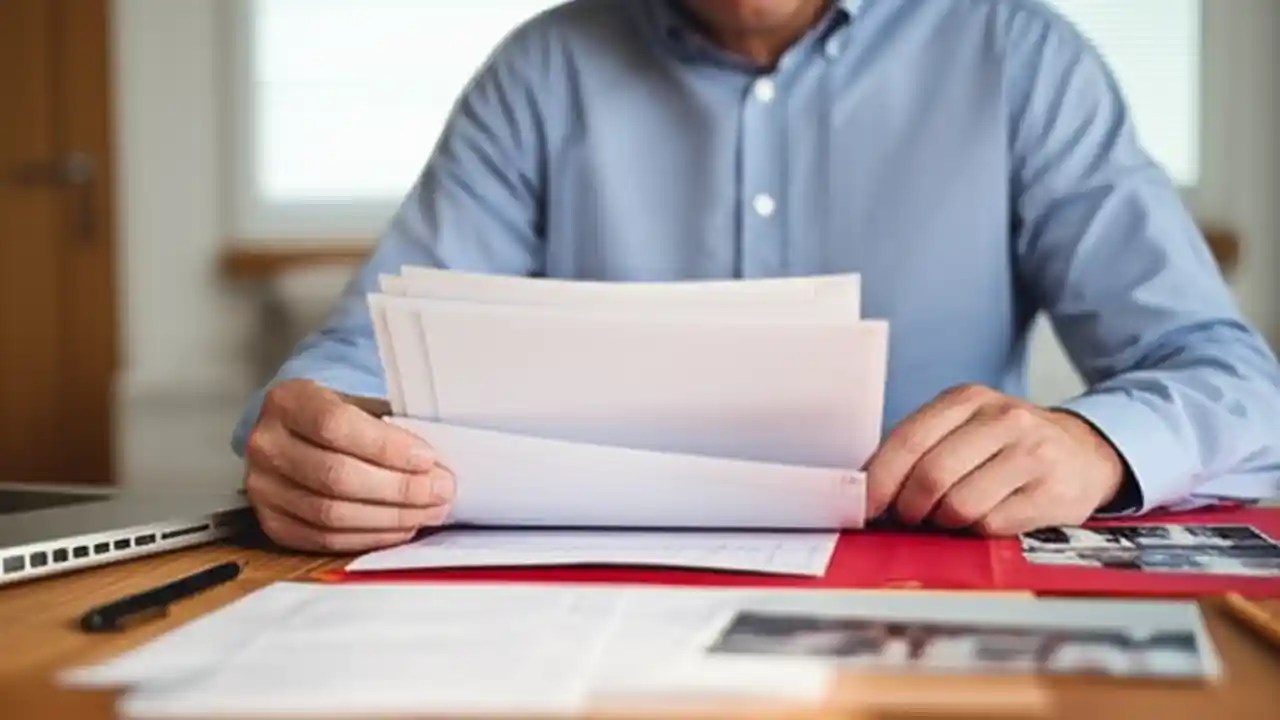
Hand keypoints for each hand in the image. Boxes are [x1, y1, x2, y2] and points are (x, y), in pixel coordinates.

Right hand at [243, 379, 454, 552]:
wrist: (296, 432)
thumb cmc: (339, 415)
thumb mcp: (359, 401)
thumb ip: (390, 425)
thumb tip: (435, 464)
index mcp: (288, 401)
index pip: (335, 425)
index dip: (385, 447)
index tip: (427, 458)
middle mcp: (266, 444)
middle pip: (335, 476)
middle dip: (398, 488)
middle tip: (441, 491)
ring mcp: (261, 488)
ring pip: (330, 514)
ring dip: (390, 518)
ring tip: (429, 511)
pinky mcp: (272, 523)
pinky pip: (324, 540)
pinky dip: (370, 537)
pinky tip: (401, 527)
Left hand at [865, 385, 1124, 535]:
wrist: (1084, 453)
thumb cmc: (1006, 447)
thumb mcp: (963, 429)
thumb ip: (918, 450)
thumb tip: (864, 489)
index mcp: (967, 399)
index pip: (908, 440)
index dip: (880, 479)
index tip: (864, 506)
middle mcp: (1003, 418)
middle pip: (931, 476)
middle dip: (910, 508)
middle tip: (910, 518)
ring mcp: (1033, 453)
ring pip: (960, 506)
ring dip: (945, 522)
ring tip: (952, 517)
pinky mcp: (1054, 491)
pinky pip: (993, 525)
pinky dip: (978, 532)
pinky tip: (987, 519)